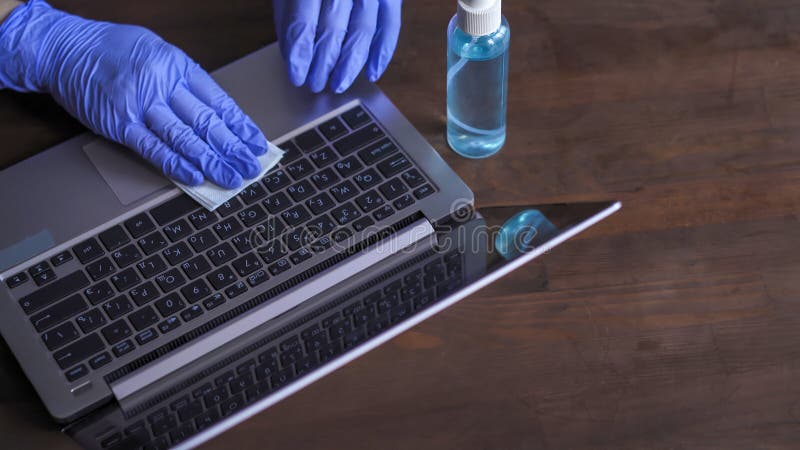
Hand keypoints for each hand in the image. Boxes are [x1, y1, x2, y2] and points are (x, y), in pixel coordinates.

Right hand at [0, 0, 267, 187]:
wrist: (64, 48)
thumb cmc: (114, 49)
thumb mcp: (158, 51)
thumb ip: (185, 80)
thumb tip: (217, 113)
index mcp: (178, 66)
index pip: (219, 101)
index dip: (241, 126)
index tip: (257, 144)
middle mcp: (163, 85)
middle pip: (207, 122)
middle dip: (233, 149)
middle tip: (252, 168)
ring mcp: (140, 106)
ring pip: (185, 139)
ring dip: (212, 162)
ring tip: (232, 178)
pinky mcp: (119, 125)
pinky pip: (153, 149)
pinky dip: (177, 165)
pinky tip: (197, 176)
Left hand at [274, 0, 401, 92]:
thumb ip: (289, 12)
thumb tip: (294, 53)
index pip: (303, 23)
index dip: (300, 55)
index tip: (297, 76)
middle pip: (333, 31)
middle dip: (324, 65)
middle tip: (316, 84)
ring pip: (363, 32)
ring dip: (350, 65)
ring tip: (337, 84)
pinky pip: (390, 25)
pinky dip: (383, 52)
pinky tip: (372, 73)